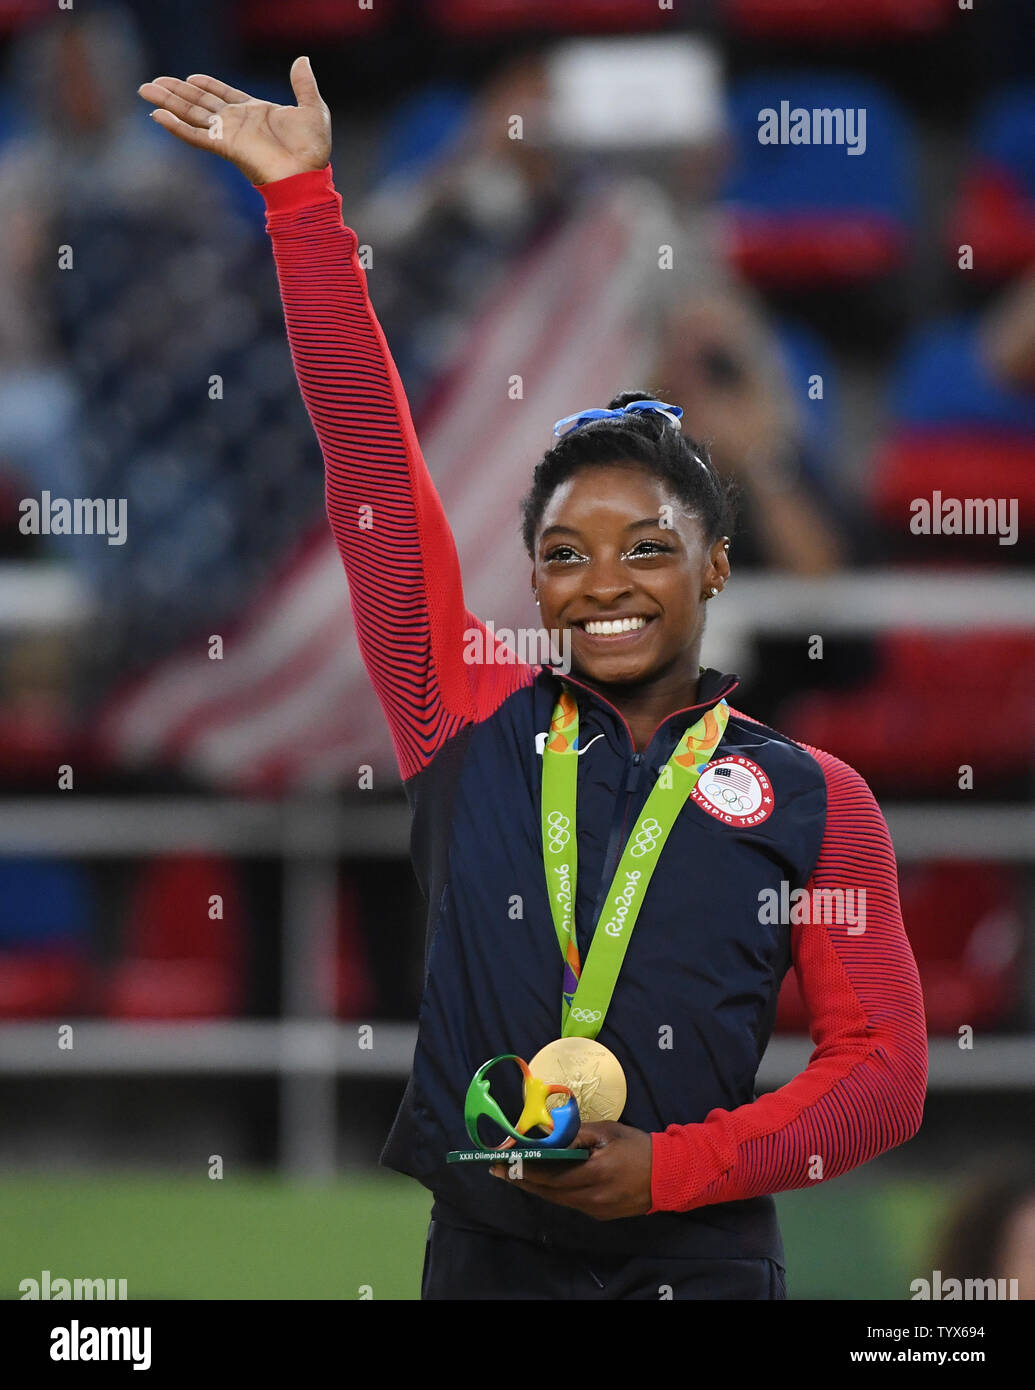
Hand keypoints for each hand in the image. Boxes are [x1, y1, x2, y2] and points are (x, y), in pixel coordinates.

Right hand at [137, 55, 330, 186]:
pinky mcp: (225, 147)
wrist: (308, 175)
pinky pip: (196, 136)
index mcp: (254, 112)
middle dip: (176, 91)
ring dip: (168, 102)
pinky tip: (157, 117)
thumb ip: (304, 85)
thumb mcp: (313, 109)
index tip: (189, 77)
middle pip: (200, 102)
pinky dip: (176, 127)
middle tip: (153, 82)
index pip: (223, 94)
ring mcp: (229, 134)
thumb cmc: (313, 149)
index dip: (206, 84)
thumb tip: (302, 59)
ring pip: (191, 114)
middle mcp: (237, 122)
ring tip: (146, 90)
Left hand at [490, 1122, 652, 1220]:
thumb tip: (550, 1135)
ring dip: (536, 1187)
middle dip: (522, 1180)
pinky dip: (555, 1191)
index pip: (550, 1177)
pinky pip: (571, 1202)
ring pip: (558, 1199)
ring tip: (516, 1174)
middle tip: (498, 1170)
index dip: (524, 1171)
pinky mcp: (601, 1214)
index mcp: (594, 1174)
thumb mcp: (608, 1131)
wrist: (669, 1174)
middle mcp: (592, 1198)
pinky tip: (544, 1181)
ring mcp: (596, 1209)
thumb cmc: (638, 1147)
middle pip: (548, 1192)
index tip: (502, 1163)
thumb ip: (578, 1134)